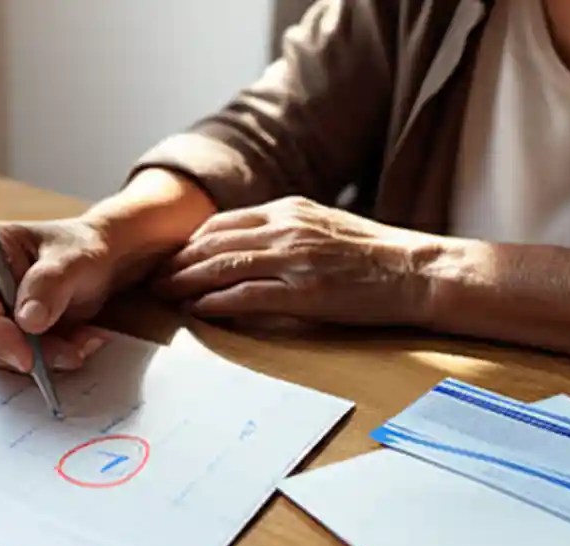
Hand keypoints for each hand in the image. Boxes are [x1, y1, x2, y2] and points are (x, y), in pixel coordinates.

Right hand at [0, 219, 116, 372]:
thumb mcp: (75, 259)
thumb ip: (50, 283)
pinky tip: (80, 343)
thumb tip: (28, 321)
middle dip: (25, 350)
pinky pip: (19, 359)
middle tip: (69, 353)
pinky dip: (51, 359)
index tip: (26, 356)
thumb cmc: (83, 248)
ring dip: (45, 357)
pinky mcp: (8, 336)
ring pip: (0, 353)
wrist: (103, 264)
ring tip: (84, 340)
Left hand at [155, 197, 436, 325]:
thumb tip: (249, 246)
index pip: (222, 222)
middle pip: (213, 242)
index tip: (170, 257)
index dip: (190, 241)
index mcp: (289, 210)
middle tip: (152, 279)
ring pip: (222, 266)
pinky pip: (246, 296)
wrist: (417, 271)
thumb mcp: (324, 226)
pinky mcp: (303, 292)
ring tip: (163, 295)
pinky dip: (216, 303)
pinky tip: (197, 310)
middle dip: (177, 262)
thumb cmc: (375, 254)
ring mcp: (293, 259)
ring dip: (186, 282)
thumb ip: (286, 230)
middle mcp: (286, 228)